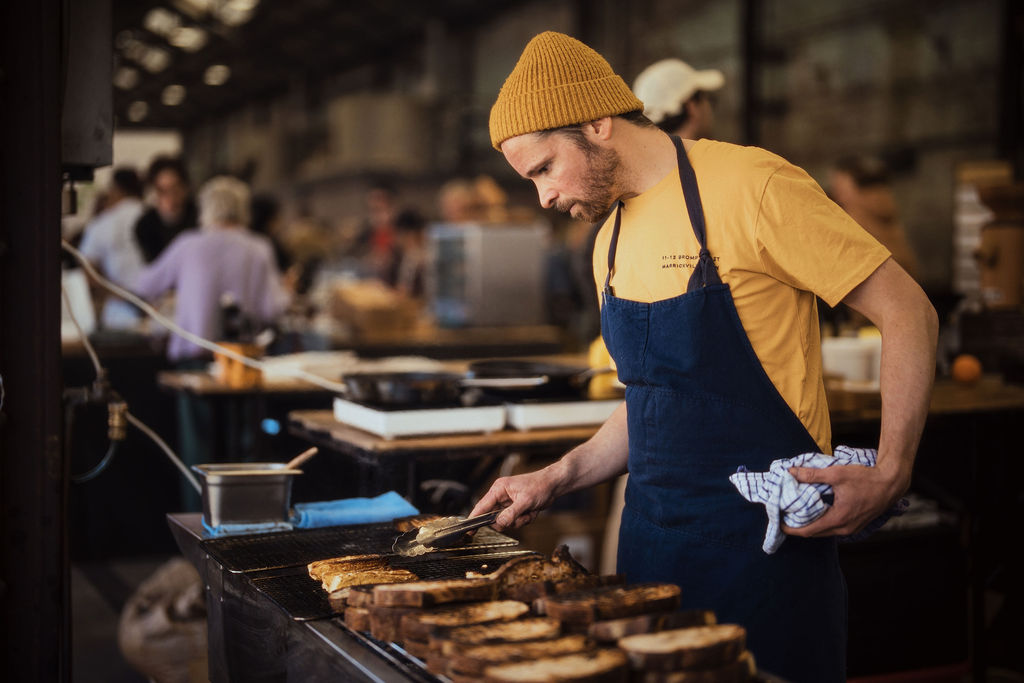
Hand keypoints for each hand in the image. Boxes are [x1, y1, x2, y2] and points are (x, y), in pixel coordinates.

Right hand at [468, 466, 564, 530]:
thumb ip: (511, 513)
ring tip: (529, 511)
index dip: (475, 518)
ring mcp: (509, 503)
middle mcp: (501, 496)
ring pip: (507, 521)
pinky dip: (525, 519)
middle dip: (509, 520)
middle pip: (495, 517)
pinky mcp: (516, 508)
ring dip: (519, 520)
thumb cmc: (540, 486)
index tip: (469, 530)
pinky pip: (516, 521)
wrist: (553, 484)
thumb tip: (499, 523)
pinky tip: (532, 511)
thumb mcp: (525, 501)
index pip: (482, 506)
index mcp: (499, 489)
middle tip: (520, 515)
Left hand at [782, 462, 906, 537]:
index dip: (791, 529)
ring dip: (810, 525)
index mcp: (838, 519)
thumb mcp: (836, 474)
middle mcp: (845, 529)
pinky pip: (834, 528)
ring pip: (825, 531)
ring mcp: (852, 528)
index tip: (778, 523)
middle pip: (815, 534)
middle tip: (784, 517)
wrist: (891, 483)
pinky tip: (815, 512)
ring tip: (796, 514)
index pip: (808, 531)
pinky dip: (822, 523)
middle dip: (798, 527)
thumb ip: (812, 475)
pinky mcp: (856, 525)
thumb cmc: (866, 478)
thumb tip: (791, 472)